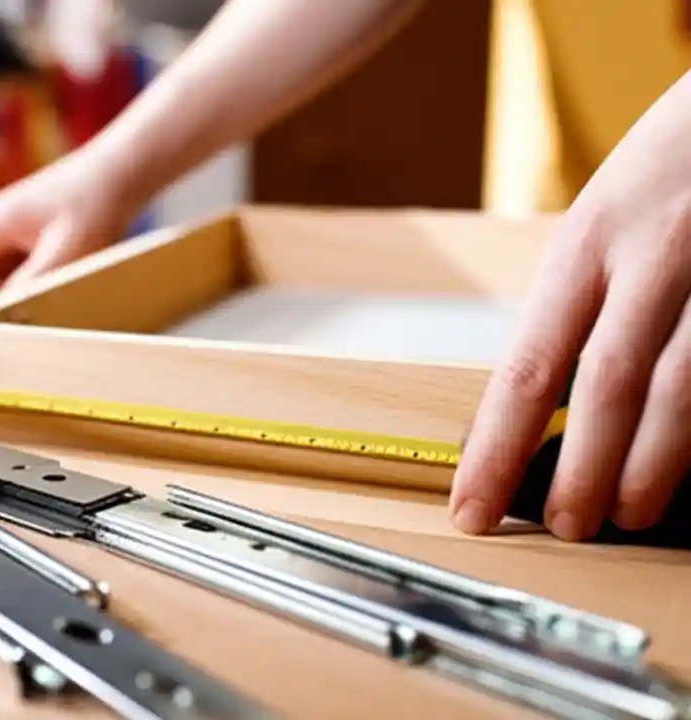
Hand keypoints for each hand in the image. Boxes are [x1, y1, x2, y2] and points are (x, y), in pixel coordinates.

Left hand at [450, 71, 690, 540]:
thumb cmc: (672, 164)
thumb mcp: (604, 219)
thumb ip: (581, 304)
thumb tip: (541, 403)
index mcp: (586, 243)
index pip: (526, 366)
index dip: (493, 448)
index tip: (469, 507)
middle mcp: (651, 256)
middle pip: (606, 387)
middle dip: (580, 470)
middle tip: (564, 525)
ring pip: (682, 390)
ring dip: (652, 466)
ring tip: (627, 512)